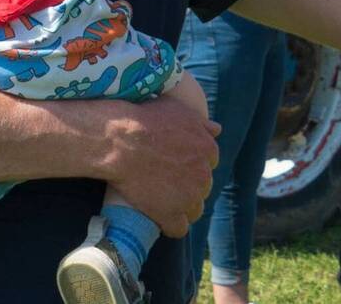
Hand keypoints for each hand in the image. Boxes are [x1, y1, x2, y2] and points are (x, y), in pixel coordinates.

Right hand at [97, 93, 219, 236]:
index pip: (208, 164)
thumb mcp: (181, 112)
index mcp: (208, 150)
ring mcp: (188, 197)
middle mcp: (204, 175)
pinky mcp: (170, 214)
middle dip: (188, 186)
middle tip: (167, 184)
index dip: (192, 166)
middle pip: (202, 187)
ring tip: (163, 204)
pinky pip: (179, 228)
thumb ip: (202, 124)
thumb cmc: (148, 121)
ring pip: (194, 210)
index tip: (177, 167)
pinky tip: (159, 220)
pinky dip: (170, 226)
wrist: (123, 142)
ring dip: (182, 208)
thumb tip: (217, 130)